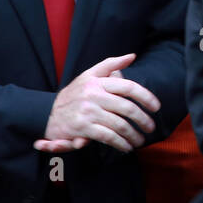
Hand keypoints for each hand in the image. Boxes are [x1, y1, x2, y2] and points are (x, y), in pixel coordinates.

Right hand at [35, 54, 160, 153]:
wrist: (46, 112)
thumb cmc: (74, 93)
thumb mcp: (89, 75)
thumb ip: (110, 64)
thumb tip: (132, 56)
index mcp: (98, 81)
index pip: (129, 87)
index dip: (146, 97)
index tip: (156, 107)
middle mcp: (94, 95)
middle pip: (127, 108)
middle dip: (143, 120)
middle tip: (151, 127)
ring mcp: (88, 112)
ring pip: (119, 125)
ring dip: (134, 135)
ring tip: (140, 140)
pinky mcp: (82, 128)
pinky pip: (108, 137)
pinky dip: (120, 143)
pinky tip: (127, 147)